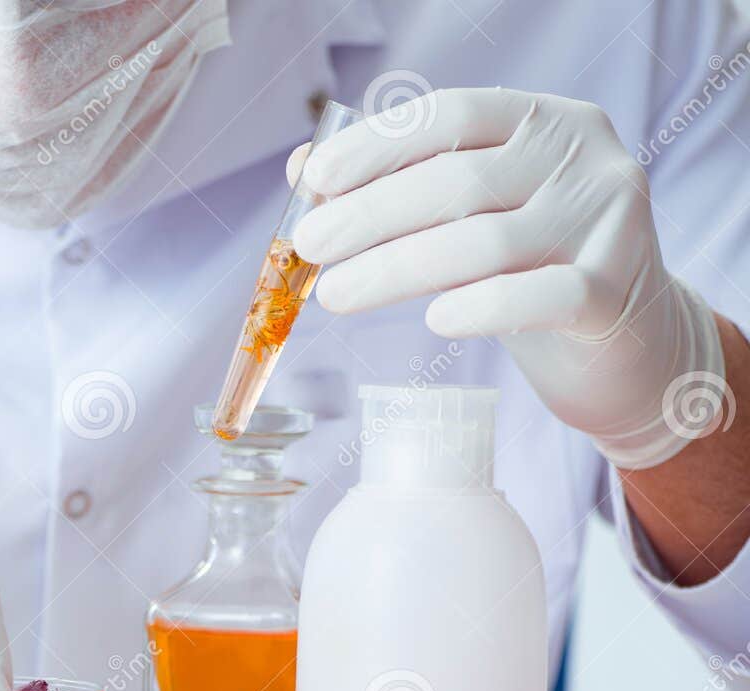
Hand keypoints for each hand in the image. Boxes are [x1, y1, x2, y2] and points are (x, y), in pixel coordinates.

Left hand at [290, 87, 724, 469]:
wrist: (624, 338)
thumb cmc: (529, 266)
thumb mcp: (467, 216)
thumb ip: (397, 185)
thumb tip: (303, 170)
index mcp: (543, 120)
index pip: (452, 115)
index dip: (378, 145)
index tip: (316, 181)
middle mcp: (582, 157)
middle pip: (459, 181)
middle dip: (371, 214)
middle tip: (310, 246)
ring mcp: (607, 220)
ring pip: (486, 241)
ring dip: (398, 269)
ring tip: (336, 295)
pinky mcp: (615, 290)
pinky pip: (540, 294)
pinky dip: (481, 307)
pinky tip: (434, 322)